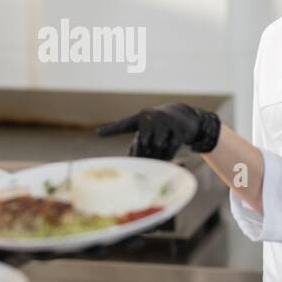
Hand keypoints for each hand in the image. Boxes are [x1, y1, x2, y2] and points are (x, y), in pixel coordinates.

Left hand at [95, 103, 220, 160]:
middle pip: (143, 142)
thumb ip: (137, 145)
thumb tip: (131, 163)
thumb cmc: (159, 128)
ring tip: (156, 161)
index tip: (97, 133)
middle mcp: (152, 117)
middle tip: (142, 165)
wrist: (184, 117)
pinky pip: (172, 148)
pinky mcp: (179, 129)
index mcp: (140, 117)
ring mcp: (167, 122)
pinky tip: (167, 158)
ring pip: (158, 146)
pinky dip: (168, 156)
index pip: (123, 125)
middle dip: (142, 155)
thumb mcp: (147, 131)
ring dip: (156, 157)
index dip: (110, 129)